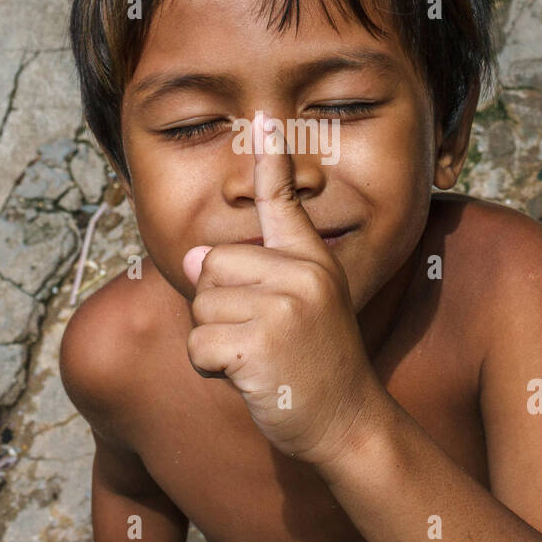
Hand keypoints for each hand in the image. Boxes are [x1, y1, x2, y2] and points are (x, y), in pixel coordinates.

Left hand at [181, 111, 383, 465]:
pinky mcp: (260, 345)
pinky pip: (199, 345)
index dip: (271, 162)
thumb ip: (253, 277)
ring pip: (201, 306)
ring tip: (257, 358)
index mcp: (312, 262)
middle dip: (218, 306)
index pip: (284, 204)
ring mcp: (283, 310)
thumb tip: (193, 255)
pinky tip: (248, 378)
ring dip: (214, 341)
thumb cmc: (318, 365)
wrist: (348, 422)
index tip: (264, 119)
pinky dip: (211, 368)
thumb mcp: (304, 309)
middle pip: (213, 264)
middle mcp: (302, 276)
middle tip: (258, 338)